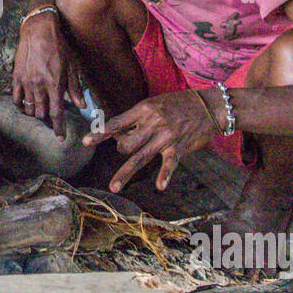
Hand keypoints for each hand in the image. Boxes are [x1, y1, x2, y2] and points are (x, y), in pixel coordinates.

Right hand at [12, 11, 83, 138]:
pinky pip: (15, 98)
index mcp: (55, 84)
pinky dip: (20, 105)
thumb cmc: (58, 46)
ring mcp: (26, 82)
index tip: (60, 137)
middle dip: (47, 118)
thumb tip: (82, 105)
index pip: (56, 113)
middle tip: (51, 116)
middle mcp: (39, 85)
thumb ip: (75, 87)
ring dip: (35, 112)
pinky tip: (25, 104)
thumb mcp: (71, 65)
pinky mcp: (16, 76)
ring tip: (40, 109)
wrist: (38, 29)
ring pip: (28, 108)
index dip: (58, 128)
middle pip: (41, 113)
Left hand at [83, 90, 215, 192]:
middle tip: (127, 149)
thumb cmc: (178, 104)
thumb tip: (117, 133)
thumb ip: (137, 119)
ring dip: (124, 174)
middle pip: (125, 144)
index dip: (100, 134)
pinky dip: (164, 176)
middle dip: (120, 150)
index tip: (84, 142)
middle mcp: (152, 124)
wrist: (209, 106)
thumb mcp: (155, 105)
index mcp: (143, 110)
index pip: (116, 123)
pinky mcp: (179, 148)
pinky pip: (169, 165)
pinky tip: (160, 187)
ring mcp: (165, 137)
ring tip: (113, 187)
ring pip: (139, 158)